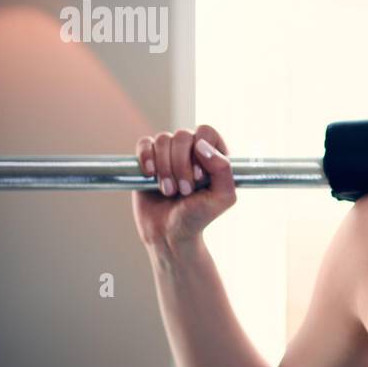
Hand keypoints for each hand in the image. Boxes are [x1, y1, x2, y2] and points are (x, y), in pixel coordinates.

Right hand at [131, 124, 235, 248]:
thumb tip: (201, 145)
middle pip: (183, 136)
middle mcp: (192, 150)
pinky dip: (146, 157)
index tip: (200, 177)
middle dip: (181, 165)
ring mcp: (169, 153)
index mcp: (213, 155)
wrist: (169, 234)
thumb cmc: (198, 217)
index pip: (206, 132)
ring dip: (165, 168)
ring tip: (169, 191)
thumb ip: (223, 169)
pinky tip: (150, 174)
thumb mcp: (222, 198)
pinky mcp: (148, 159)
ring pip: (163, 139)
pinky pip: (144, 143)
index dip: (200, 151)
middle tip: (184, 191)